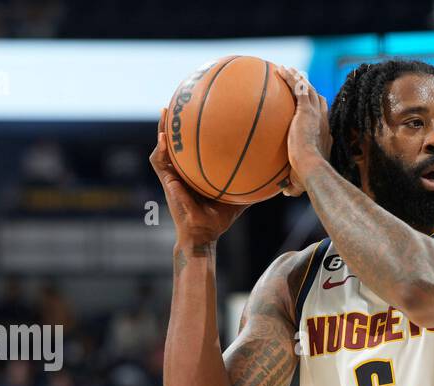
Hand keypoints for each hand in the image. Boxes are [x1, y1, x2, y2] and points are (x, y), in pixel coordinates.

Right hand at [149, 108, 246, 249]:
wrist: (202, 235)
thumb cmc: (219, 220)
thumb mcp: (237, 200)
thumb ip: (249, 186)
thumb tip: (273, 178)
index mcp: (196, 173)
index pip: (195, 147)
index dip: (195, 130)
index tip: (201, 111)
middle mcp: (183, 172)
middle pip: (178, 142)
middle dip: (177, 122)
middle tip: (180, 101)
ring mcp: (173, 177)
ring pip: (163, 148)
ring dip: (162, 130)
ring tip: (164, 112)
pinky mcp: (167, 184)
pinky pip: (160, 164)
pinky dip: (161, 150)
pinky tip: (165, 139)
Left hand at [270, 65, 330, 196]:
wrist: (312, 168)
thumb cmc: (308, 178)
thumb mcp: (300, 183)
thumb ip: (293, 187)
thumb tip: (286, 193)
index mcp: (323, 136)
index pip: (322, 120)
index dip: (316, 112)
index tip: (308, 108)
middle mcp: (323, 122)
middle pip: (319, 100)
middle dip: (309, 90)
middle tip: (299, 83)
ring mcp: (316, 114)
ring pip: (309, 89)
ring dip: (299, 78)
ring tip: (288, 70)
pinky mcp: (306, 109)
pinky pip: (298, 87)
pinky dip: (290, 77)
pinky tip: (279, 70)